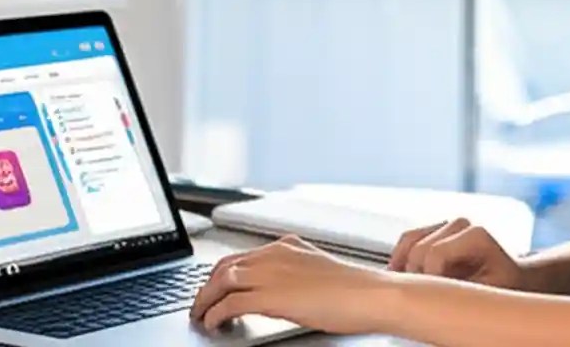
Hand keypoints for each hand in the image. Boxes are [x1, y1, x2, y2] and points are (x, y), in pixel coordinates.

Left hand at [190, 235, 396, 334]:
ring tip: (200, 315)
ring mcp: (271, 272)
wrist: (370, 294)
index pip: (241, 256)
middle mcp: (274, 254)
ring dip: (205, 299)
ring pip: (221, 281)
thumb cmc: (353, 289)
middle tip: (199, 303)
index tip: (214, 287)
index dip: (221, 273)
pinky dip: (215, 313)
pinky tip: (213, 323)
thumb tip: (280, 291)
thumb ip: (293, 275)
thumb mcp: (317, 273)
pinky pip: (230, 303)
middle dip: (207, 286)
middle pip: (224, 265)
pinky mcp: (271, 295)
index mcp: (286, 246)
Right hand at [387, 218, 523, 289]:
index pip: (434, 255)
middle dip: (418, 276)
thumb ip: (460, 288)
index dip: (431, 280)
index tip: (440, 296)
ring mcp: (446, 224)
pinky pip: (407, 239)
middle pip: (419, 250)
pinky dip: (399, 258)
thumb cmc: (505, 286)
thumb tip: (430, 289)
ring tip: (419, 288)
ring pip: (408, 242)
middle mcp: (460, 223)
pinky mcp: (435, 229)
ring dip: (407, 268)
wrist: (513, 276)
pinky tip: (400, 275)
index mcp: (476, 234)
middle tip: (431, 296)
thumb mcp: (488, 291)